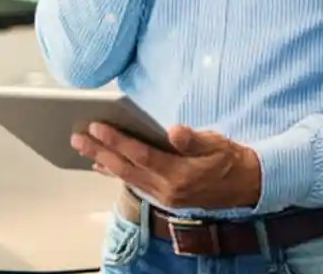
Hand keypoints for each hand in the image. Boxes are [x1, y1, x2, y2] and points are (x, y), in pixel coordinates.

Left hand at [71, 122, 261, 209]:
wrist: (246, 186)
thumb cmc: (229, 159)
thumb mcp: (215, 143)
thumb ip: (193, 139)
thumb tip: (174, 131)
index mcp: (179, 174)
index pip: (140, 154)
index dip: (117, 139)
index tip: (97, 125)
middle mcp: (167, 189)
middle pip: (126, 168)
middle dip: (99, 150)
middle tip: (76, 136)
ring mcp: (164, 196)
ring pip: (126, 177)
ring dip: (103, 161)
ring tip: (82, 147)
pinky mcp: (163, 197)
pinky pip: (134, 183)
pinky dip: (115, 173)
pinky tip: (101, 164)